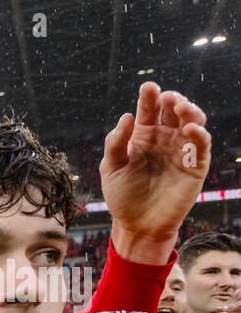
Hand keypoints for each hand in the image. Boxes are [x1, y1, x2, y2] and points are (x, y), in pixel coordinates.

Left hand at [102, 82, 210, 262]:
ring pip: (192, 122)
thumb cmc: (122, 196)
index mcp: (143, 136)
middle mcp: (164, 139)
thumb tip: (126, 117)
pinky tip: (190, 129)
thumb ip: (115, 144)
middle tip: (168, 97)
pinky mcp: (195, 165)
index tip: (148, 87)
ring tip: (181, 107)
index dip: (150, 97)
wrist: (137, 225)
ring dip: (190, 111)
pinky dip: (199, 134)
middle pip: (173, 111)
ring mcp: (181, 150)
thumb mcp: (110, 169)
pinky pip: (201, 145)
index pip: (149, 110)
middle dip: (173, 100)